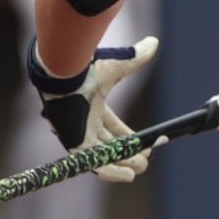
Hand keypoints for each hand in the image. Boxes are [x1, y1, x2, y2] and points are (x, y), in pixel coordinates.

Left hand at [28, 36, 158, 181]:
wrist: (64, 75)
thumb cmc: (87, 69)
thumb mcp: (117, 66)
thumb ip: (136, 58)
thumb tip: (153, 42)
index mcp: (92, 106)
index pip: (111, 127)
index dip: (128, 138)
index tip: (145, 146)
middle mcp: (84, 121)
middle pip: (108, 144)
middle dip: (128, 154)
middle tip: (145, 161)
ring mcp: (79, 134)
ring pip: (103, 156)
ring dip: (123, 164)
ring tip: (140, 169)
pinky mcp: (75, 144)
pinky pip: (95, 163)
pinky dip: (111, 171)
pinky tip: (128, 176)